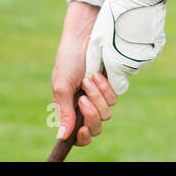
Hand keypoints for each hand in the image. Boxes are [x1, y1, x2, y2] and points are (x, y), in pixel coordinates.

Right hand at [53, 4, 118, 146]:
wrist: (84, 38)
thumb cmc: (69, 60)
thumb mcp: (62, 86)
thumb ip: (64, 112)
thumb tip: (62, 137)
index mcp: (71, 109)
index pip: (80, 135)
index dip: (82, 137)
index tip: (82, 129)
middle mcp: (87, 106)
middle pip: (96, 128)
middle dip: (91, 115)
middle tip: (83, 99)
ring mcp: (100, 97)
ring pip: (106, 114)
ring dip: (96, 96)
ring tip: (88, 79)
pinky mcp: (112, 87)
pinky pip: (114, 99)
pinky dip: (105, 88)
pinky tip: (97, 74)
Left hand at [84, 0, 167, 95]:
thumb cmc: (113, 16)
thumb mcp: (97, 38)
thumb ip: (94, 60)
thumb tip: (91, 75)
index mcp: (119, 64)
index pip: (117, 86)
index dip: (109, 80)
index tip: (103, 68)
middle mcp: (135, 64)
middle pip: (125, 72)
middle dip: (117, 64)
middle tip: (111, 45)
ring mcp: (148, 55)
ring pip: (134, 61)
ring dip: (127, 53)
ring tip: (121, 34)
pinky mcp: (156, 46)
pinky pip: (144, 52)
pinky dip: (138, 45)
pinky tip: (133, 30)